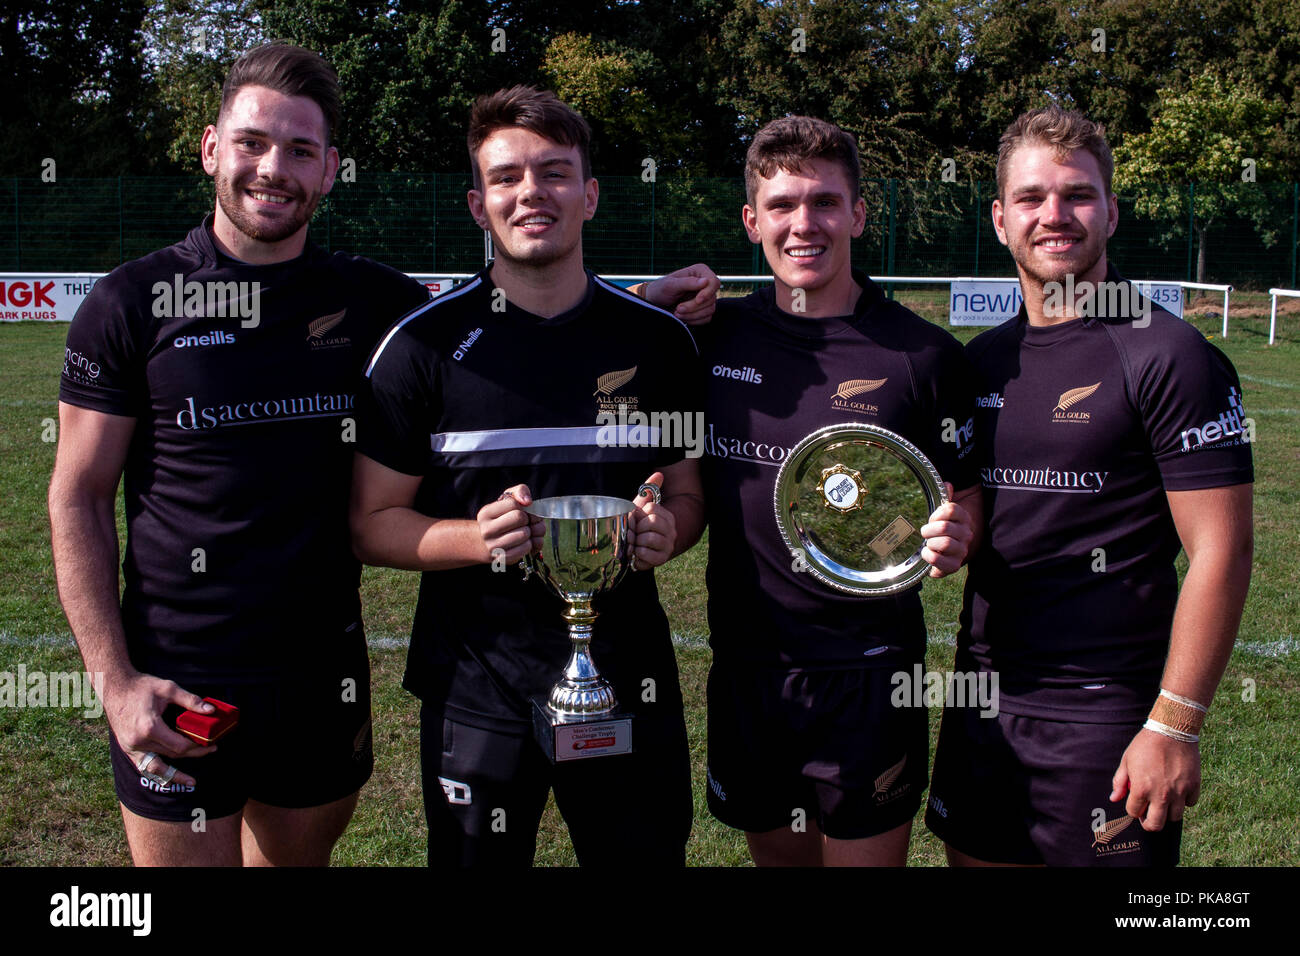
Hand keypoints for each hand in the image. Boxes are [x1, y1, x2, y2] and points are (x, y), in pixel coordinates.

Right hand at [104, 670, 216, 787]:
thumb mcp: (168, 689)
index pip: (179, 745)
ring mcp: (130, 748)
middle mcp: (139, 741)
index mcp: (149, 727)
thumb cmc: (141, 687)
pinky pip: (144, 766)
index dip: (198, 746)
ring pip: (158, 766)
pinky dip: (157, 772)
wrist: (114, 688)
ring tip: (190, 782)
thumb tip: (210, 710)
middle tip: (211, 750)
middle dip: (193, 754)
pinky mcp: (127, 749)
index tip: (211, 742)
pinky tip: (168, 778)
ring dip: (175, 774)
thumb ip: (190, 700)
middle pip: (172, 755)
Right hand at [476, 484, 542, 564]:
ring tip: (526, 532)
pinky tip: (524, 542)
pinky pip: (526, 548)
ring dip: (530, 533)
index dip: (523, 507)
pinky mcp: (503, 558)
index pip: (513, 504)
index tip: (521, 511)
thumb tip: (528, 501)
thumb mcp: (507, 500)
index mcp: (485, 514)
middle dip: (528, 519)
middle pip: (520, 518)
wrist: (489, 542)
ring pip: (525, 534)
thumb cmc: (502, 518)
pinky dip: (530, 544)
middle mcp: (486, 531)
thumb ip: (519, 491)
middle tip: (526, 522)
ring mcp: (493, 547)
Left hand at [629, 471, 675, 568]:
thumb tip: (659, 474)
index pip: (652, 508)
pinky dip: (637, 553)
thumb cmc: (639, 527)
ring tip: (635, 542)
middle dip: (638, 527)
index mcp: (667, 517)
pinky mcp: (661, 559)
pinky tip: (636, 552)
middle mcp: (671, 531)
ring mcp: (667, 546)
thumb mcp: (641, 507)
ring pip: (649, 538)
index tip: (637, 519)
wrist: (640, 550)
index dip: (640, 513)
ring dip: (636, 541)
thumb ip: (649, 490)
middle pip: (652, 522)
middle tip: (635, 532)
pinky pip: (645, 553)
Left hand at [641, 264, 719, 324]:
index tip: (697, 300)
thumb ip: (688, 282)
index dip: (708, 293)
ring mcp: (706, 297)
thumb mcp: (670, 285)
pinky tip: (683, 317)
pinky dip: (694, 320)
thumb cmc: (660, 290)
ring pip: (710, 310)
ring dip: (693, 315)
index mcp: (700, 272)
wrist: (655, 303)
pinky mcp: (704, 310)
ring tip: (677, 313)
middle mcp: (705, 284)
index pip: (714, 282)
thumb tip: (706, 281)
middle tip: (678, 309)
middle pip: (711, 299)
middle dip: (694, 307)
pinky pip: (707, 318)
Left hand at [920, 483, 974, 577]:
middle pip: (945, 527)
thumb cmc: (943, 530)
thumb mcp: (943, 513)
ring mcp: (962, 550)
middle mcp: (966, 534)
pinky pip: (940, 560)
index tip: (932, 519)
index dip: (936, 514)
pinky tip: (927, 553)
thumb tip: (947, 484)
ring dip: (930, 543)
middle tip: (926, 533)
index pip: (950, 509)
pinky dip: (929, 556)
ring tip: (928, 544)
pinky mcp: (954, 565)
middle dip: (929, 530)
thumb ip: (945, 497)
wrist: (947, 553)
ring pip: (945, 543)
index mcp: (964, 518)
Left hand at [1111, 727, 1201, 830]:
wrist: (1171, 730)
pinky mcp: (1194, 786)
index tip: (1135, 804)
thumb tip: (1114, 798)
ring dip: (1168, 813)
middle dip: (1149, 823)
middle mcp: (1161, 795)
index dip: (1133, 809)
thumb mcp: (1126, 760)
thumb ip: (1119, 782)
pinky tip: (1178, 791)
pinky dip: (1184, 801)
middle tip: (1149, 815)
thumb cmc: (1145, 744)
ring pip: (1175, 817)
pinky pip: (1190, 803)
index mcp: (1141, 789)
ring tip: (1163, 801)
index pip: (1134, 812)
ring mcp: (1179, 792)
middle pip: (1156, 825)